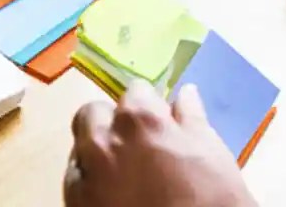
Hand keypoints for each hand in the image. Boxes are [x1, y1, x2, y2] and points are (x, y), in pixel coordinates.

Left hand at [64, 82, 254, 206]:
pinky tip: (112, 193)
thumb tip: (185, 92)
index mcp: (140, 118)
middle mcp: (105, 138)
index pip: (135, 91)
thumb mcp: (211, 152)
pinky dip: (88, 179)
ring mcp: (86, 172)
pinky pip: (74, 178)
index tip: (158, 121)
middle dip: (111, 121)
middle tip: (137, 145)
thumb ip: (192, 117)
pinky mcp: (75, 200)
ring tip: (123, 171)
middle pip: (94, 112)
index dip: (149, 105)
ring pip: (80, 144)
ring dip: (96, 148)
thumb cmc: (211, 198)